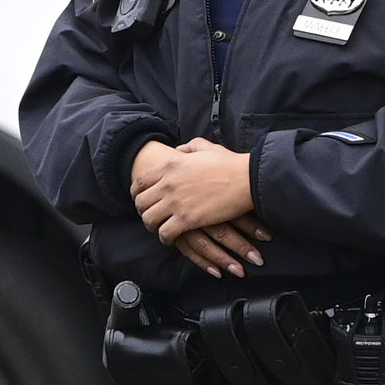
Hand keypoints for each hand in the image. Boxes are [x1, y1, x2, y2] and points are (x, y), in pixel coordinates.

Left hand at [131, 138, 262, 272]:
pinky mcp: (187, 219)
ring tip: (160, 228)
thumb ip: (188, 147)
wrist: (247, 179)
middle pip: (141, 202)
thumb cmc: (229, 163)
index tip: (143, 199)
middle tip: (152, 216)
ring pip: (149, 219)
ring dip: (153, 226)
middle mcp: (168, 183)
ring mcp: (176, 202)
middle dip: (144, 211)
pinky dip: (165, 238)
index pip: (140, 182)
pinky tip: (171, 238)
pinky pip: (164, 233)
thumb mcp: (205, 147)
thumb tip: (178, 150)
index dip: (137, 193)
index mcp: (170, 165)